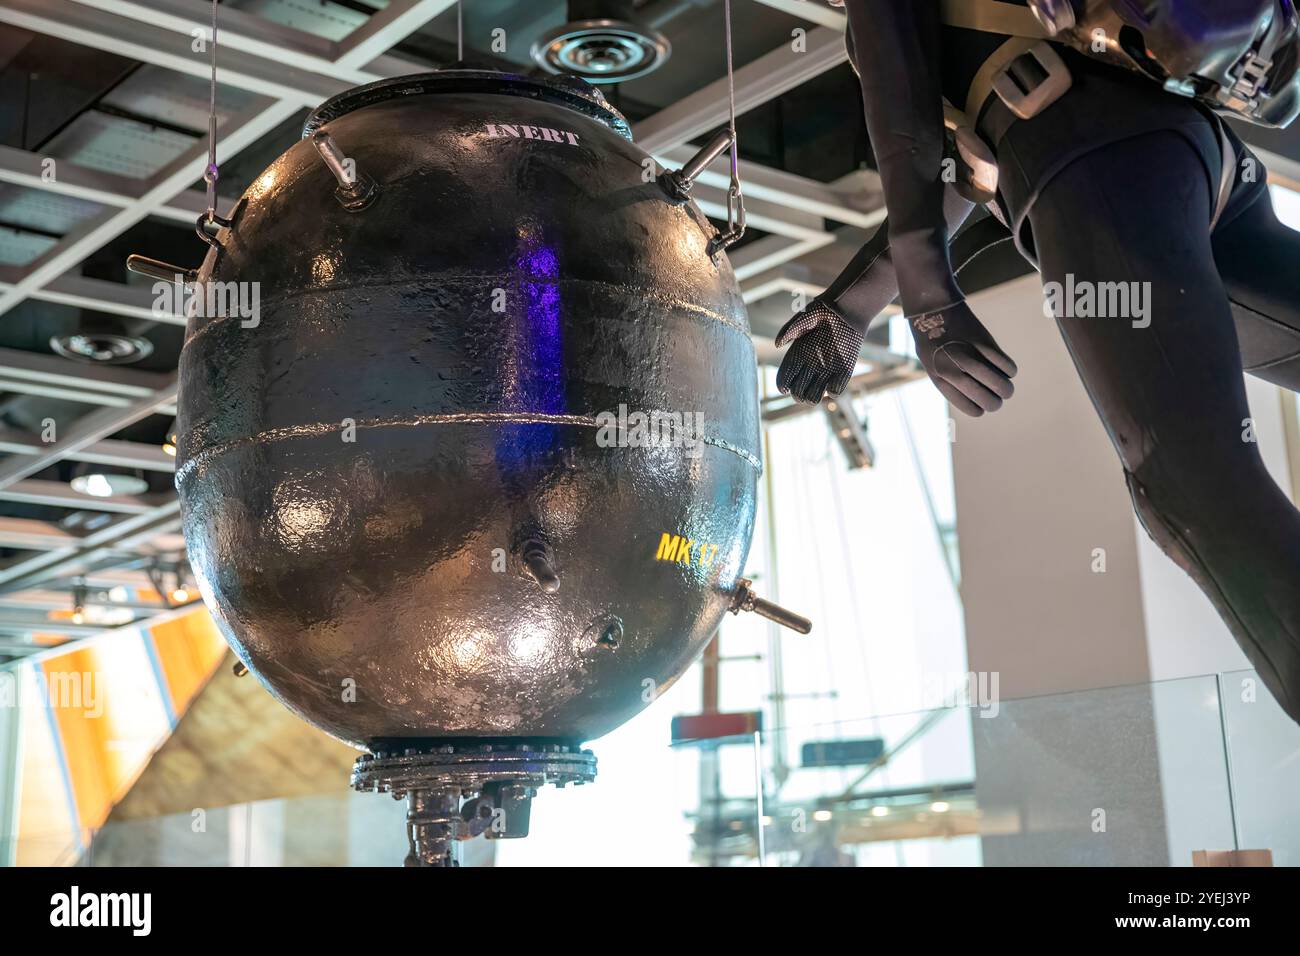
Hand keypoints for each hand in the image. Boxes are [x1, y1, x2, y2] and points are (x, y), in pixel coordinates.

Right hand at [774, 299, 863, 404]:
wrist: (847, 309)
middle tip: (801, 393)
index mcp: (797, 355)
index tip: (785, 388)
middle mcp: (810, 365)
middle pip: (798, 392)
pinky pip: (836, 389)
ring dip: (812, 398)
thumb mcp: (803, 318)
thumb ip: (790, 329)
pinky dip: (833, 391)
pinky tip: (832, 384)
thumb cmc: (823, 311)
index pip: (785, 377)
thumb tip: (777, 345)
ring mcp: (827, 370)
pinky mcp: (843, 370)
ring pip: (815, 396)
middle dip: (797, 396)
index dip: (782, 385)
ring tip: (816, 394)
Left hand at [910, 301, 1016, 415]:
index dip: (981, 409)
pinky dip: (1010, 370)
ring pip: (1002, 385)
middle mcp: (954, 370)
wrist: (931, 307)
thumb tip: (978, 397)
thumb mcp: (931, 364)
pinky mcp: (983, 341)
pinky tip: (1005, 367)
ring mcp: (969, 356)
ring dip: (1007, 388)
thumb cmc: (931, 339)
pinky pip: (1007, 366)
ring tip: (1006, 384)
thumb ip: (950, 381)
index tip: (983, 404)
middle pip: (989, 401)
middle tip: (999, 395)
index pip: (971, 408)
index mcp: (940, 379)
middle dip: (997, 402)